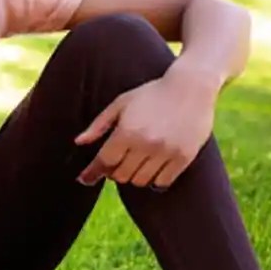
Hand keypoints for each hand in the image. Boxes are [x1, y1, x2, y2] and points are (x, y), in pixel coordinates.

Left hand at [74, 70, 217, 188]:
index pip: (104, 161)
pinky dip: (154, 180)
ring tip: (134, 164)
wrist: (191, 87)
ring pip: (140, 181)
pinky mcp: (184, 157)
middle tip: (115, 164)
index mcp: (127, 131)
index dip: (92, 172)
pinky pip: (163, 182)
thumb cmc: (151, 94)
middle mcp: (146, 144)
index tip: (84, 179)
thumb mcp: (120, 103)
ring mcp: (166, 152)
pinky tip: (152, 169)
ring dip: (133, 176)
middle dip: (113, 172)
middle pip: (121, 175)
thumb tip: (79, 142)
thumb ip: (99, 125)